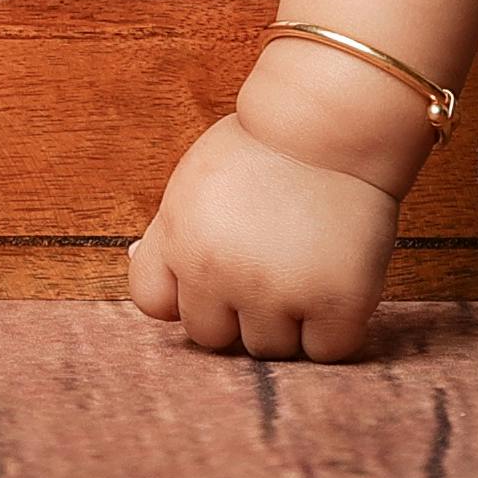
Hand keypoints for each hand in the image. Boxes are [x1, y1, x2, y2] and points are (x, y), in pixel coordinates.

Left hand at [124, 110, 402, 360]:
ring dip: (286, 323)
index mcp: (179, 242)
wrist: (331, 126)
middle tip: (267, 268)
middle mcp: (219, 274)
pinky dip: (332, 330)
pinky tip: (335, 287)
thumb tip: (140, 270)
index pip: (154, 304)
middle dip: (234, 313)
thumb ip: (167, 234)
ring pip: (269, 350)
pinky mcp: (337, 301)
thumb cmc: (263, 148)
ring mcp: (278, 292)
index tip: (213, 273)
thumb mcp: (193, 182)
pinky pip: (325, 351)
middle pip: (212, 338)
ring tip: (304, 268)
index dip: (183, 292)